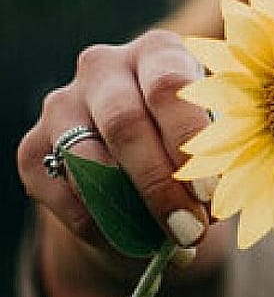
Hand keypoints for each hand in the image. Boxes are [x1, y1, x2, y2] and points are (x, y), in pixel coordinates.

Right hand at [17, 30, 218, 296]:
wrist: (142, 163)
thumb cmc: (196, 143)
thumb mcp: (217, 140)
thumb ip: (216, 160)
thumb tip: (212, 206)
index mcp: (159, 52)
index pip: (169, 86)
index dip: (188, 141)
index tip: (210, 192)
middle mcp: (104, 67)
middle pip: (124, 123)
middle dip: (159, 184)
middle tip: (190, 229)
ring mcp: (61, 104)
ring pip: (87, 159)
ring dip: (129, 210)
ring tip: (167, 244)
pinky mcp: (33, 146)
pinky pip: (60, 190)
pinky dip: (98, 225)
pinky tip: (134, 243)